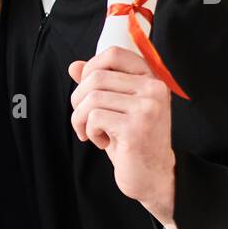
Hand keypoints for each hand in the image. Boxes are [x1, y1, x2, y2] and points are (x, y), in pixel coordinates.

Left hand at [69, 47, 175, 227]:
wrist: (153, 175)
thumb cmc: (132, 140)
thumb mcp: (116, 107)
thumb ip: (99, 85)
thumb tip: (74, 66)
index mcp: (151, 78)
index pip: (114, 53)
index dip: (90, 68)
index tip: (86, 89)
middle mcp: (153, 89)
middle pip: (96, 76)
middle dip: (78, 99)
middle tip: (83, 118)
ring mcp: (147, 107)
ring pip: (91, 98)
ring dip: (80, 118)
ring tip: (91, 131)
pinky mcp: (136, 127)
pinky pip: (94, 117)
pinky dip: (88, 131)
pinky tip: (101, 141)